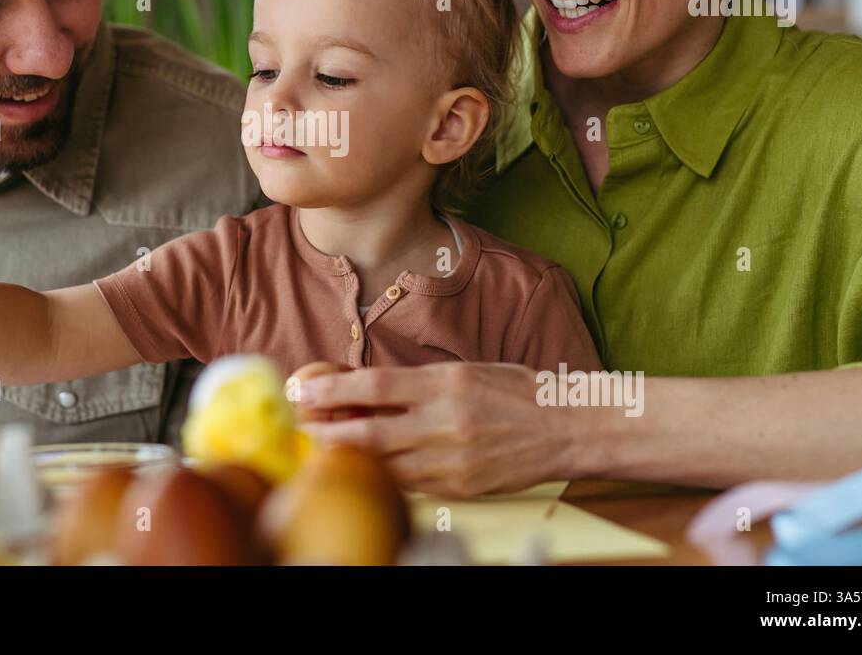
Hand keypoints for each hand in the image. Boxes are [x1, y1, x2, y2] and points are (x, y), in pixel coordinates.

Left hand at [296, 362, 583, 496]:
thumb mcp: (461, 372)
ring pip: (382, 467)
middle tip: (296, 430)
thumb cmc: (512, 392)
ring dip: (347, 461)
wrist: (565, 429)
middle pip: (368, 434)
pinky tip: (365, 471)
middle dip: (324, 434)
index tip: (300, 391)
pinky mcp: (458, 488)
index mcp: (445, 383)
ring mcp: (450, 460)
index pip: (374, 386)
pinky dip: (382, 477)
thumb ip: (412, 383)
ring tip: (320, 452)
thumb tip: (358, 389)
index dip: (330, 390)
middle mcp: (444, 422)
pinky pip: (408, 484)